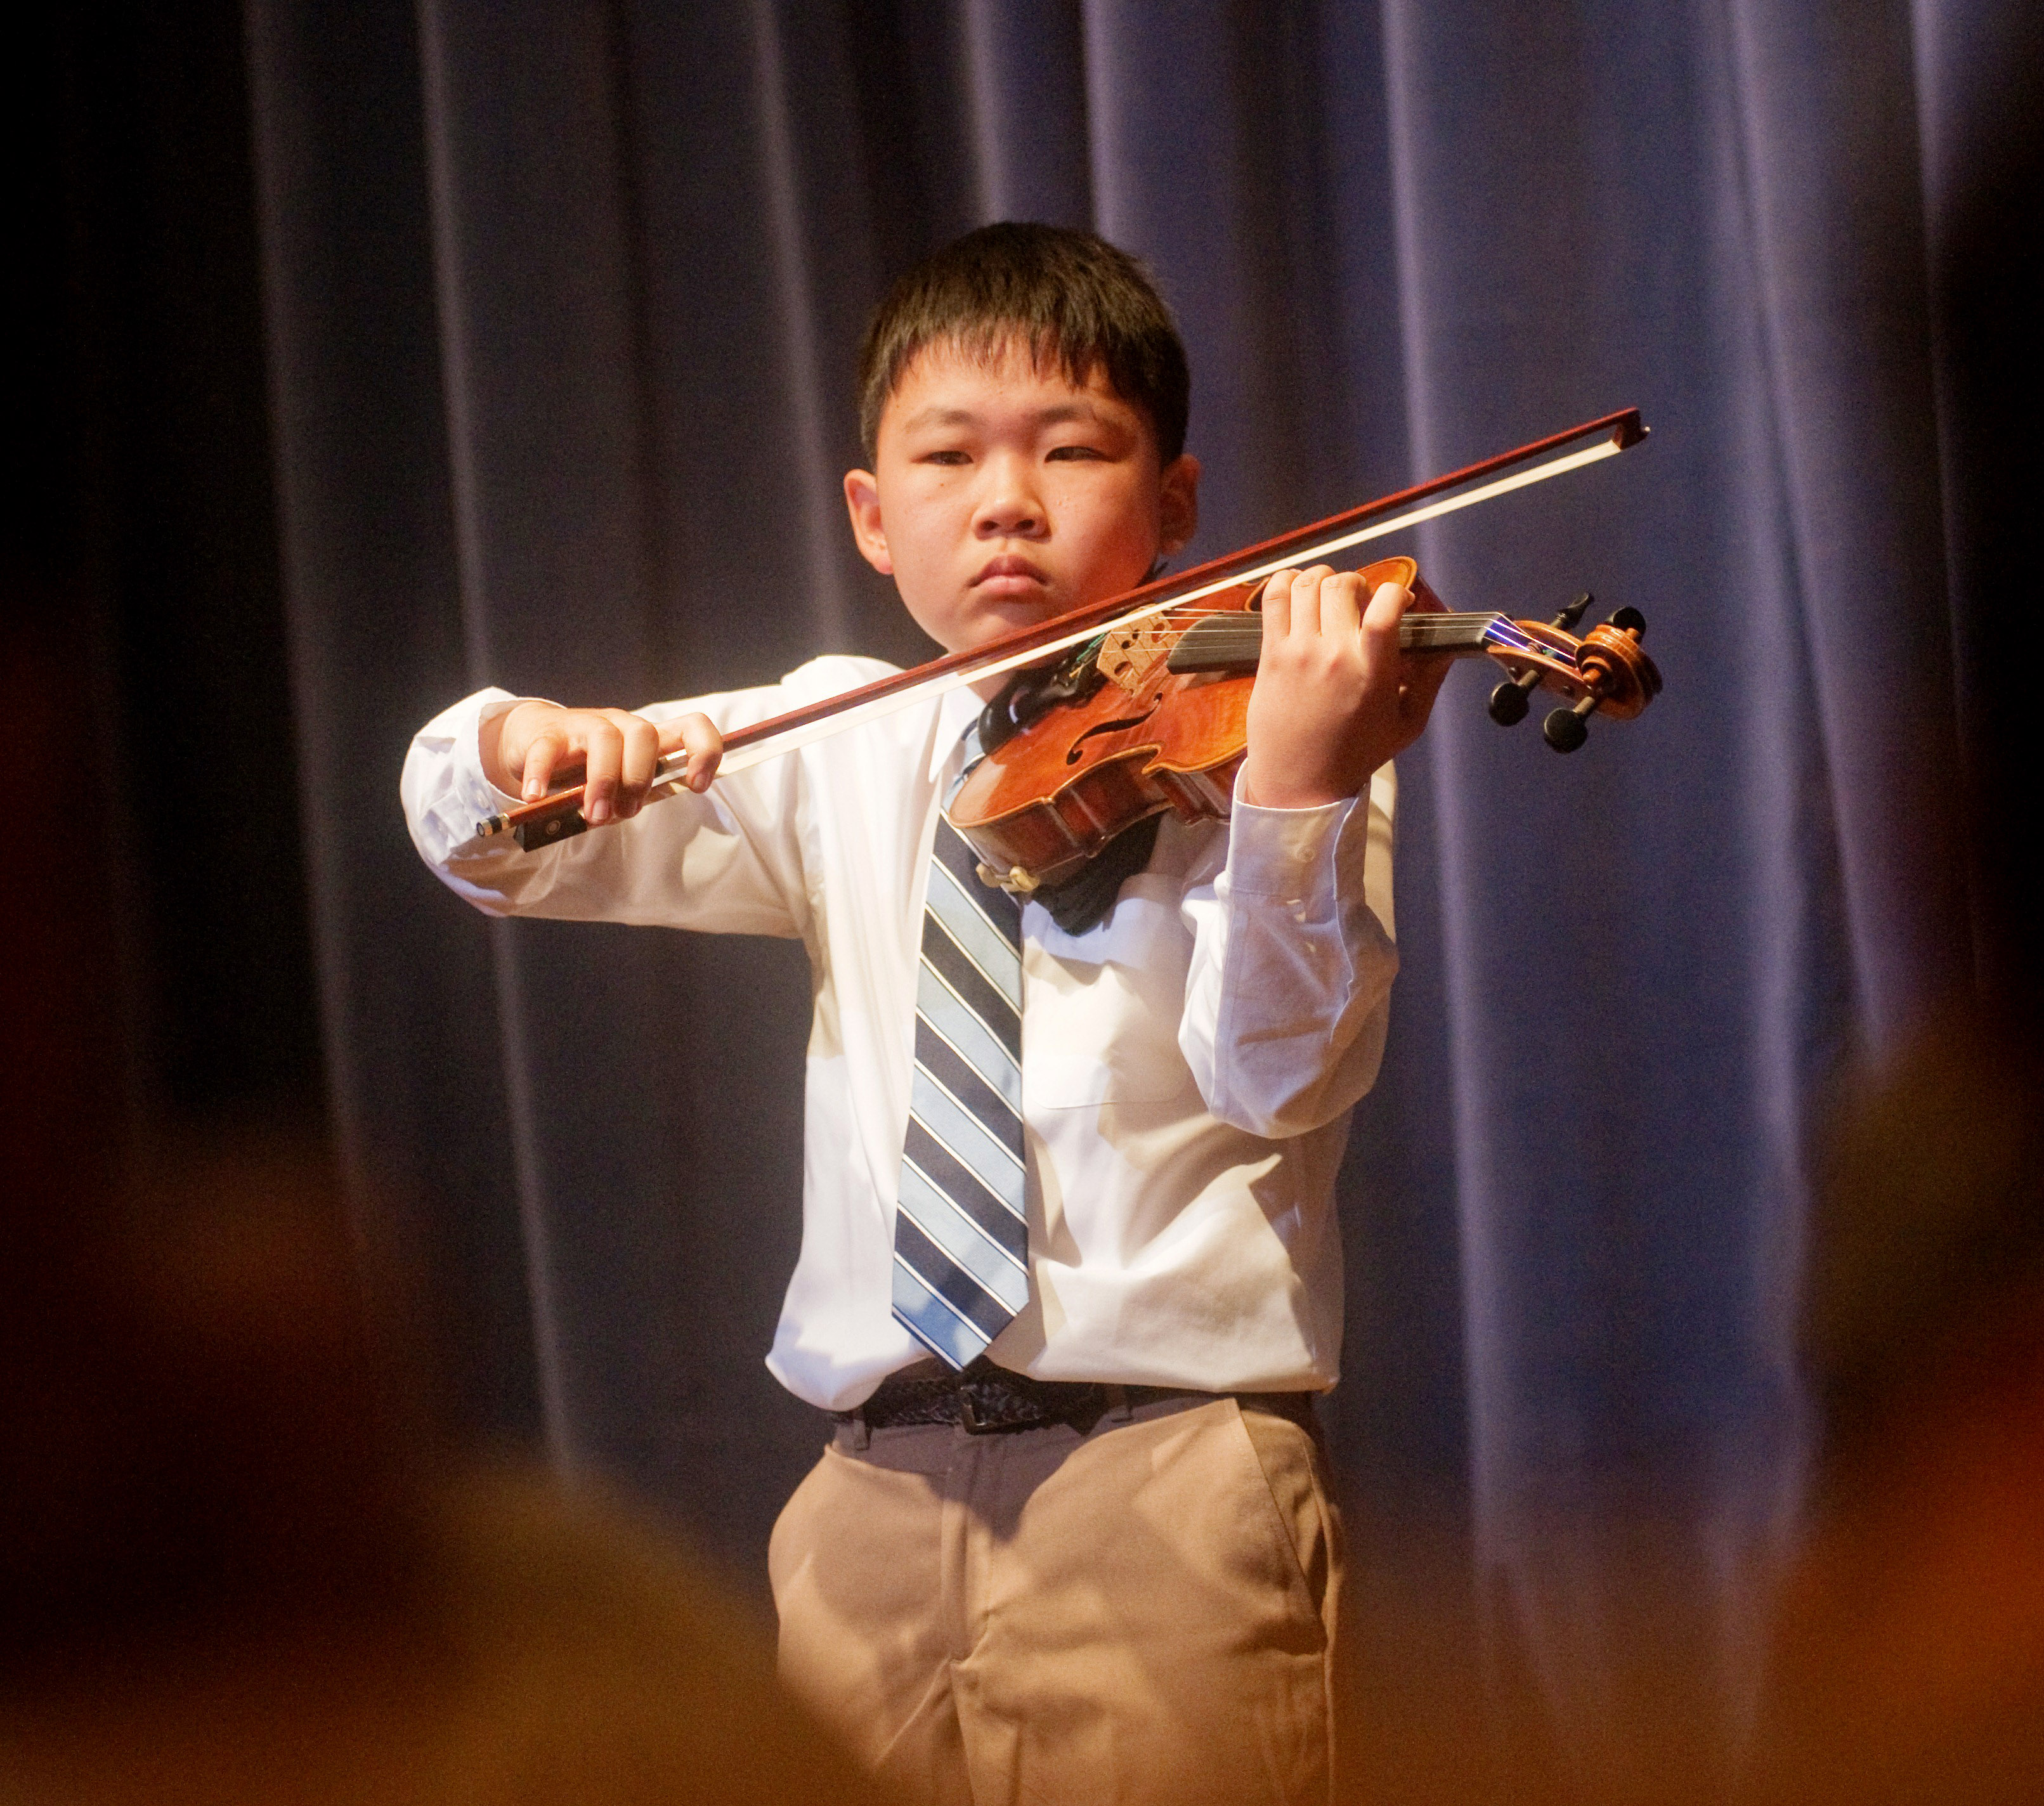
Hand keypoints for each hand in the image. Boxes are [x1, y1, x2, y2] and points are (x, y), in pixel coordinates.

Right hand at [484, 703, 722, 824]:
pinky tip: (536, 796)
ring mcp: (584, 725)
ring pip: (606, 738)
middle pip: (644, 735)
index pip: (691, 727)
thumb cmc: (585, 770)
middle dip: (640, 778)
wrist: (532, 740)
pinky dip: (542, 774)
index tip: (697, 785)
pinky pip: (547, 750)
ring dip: (604, 781)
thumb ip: (632, 797)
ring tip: (594, 815)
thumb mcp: (619, 783)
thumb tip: (628, 815)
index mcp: (647, 740)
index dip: (704, 751)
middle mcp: (621, 726)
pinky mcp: (547, 733)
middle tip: (625, 813)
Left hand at [1239, 566, 1451, 808]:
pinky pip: (1273, 598)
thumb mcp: (1407, 724)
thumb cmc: (1357, 753)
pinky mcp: (1270, 654)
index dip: (1395, 592)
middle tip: (1358, 605)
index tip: (1396, 603)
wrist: (1300, 780)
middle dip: (1357, 585)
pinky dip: (1286, 582)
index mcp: (1372, 671)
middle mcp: (1334, 655)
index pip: (1384, 607)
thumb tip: (1448, 646)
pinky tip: (1297, 591)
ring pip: (1308, 585)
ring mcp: (1298, 652)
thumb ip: (1430, 682)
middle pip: (1343, 586)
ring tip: (1328, 596)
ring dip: (1322, 579)